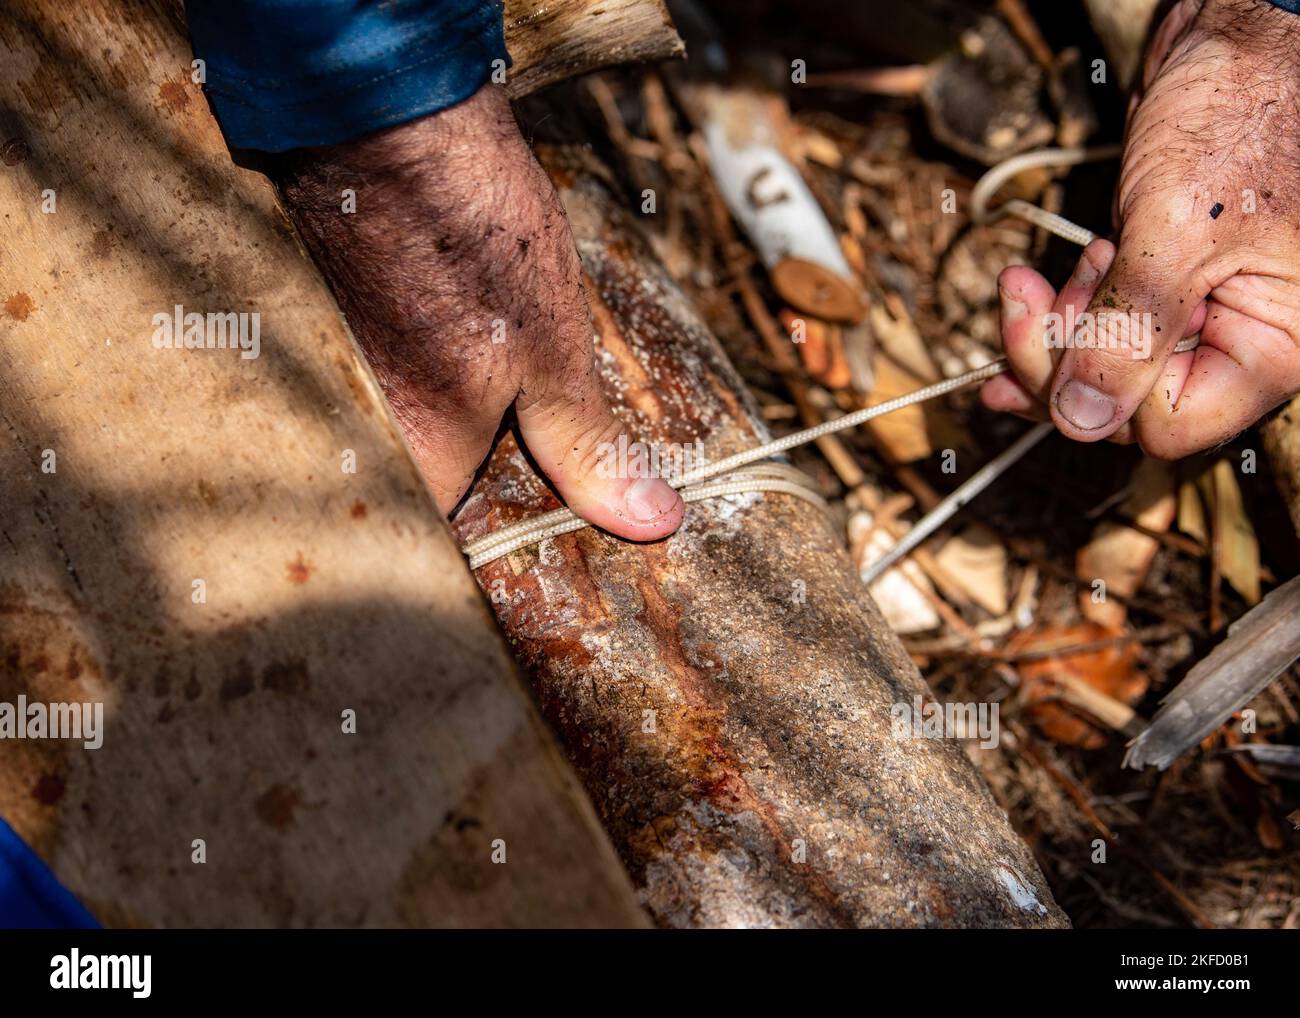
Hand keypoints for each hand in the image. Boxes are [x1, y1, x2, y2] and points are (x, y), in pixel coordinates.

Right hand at [279, 84, 684, 538]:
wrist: (386, 124)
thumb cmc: (473, 240)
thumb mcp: (553, 354)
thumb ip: (588, 447)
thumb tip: (648, 521)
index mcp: (422, 458)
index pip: (453, 545)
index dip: (500, 543)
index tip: (542, 527)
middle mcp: (366, 438)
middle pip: (423, 496)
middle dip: (475, 483)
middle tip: (523, 447)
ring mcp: (339, 387)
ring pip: (398, 444)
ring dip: (447, 432)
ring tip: (485, 385)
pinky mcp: (331, 341)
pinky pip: (376, 393)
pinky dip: (417, 383)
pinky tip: (448, 344)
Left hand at [982, 0, 1299, 456]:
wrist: (1240, 43)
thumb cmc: (1242, 115)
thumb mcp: (1176, 232)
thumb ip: (1130, 333)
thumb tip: (1080, 417)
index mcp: (1272, 346)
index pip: (1164, 423)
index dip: (1092, 391)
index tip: (1043, 334)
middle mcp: (1236, 338)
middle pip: (1123, 399)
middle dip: (1057, 356)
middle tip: (1019, 298)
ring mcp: (1196, 313)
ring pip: (1102, 364)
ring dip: (1054, 329)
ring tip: (1033, 279)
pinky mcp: (1158, 283)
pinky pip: (1100, 324)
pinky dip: (1064, 307)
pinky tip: (1050, 278)